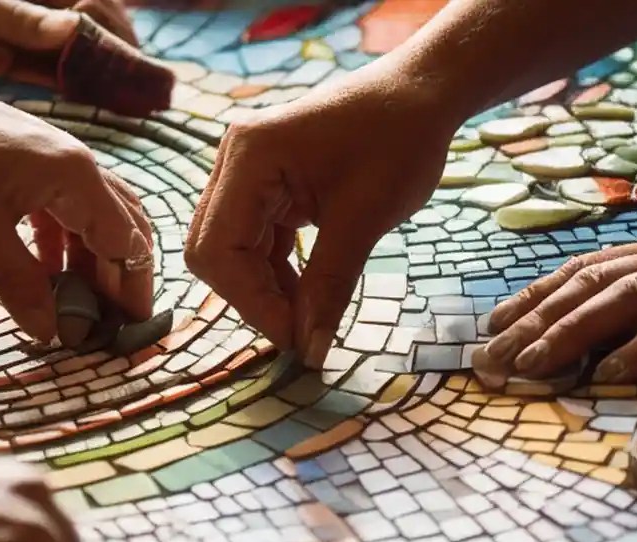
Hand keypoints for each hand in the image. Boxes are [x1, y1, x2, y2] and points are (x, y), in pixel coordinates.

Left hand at [0, 64, 153, 337]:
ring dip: (94, 262)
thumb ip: (19, 286)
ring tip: (82, 305)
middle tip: (114, 324)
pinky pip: (67, 208)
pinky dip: (67, 244)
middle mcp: (78, 165)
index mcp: (75, 177)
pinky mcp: (34, 164)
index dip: (127, 290)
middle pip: (125, 226)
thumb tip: (50, 335)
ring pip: (97, 218)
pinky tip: (49, 272)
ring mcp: (57, 161)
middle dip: (123, 276)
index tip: (123, 332)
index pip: (126, 242)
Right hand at [185, 66, 456, 366]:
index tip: (294, 340)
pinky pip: (256, 240)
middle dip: (252, 297)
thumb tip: (310, 351)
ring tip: (310, 319)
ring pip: (233, 250)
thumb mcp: (365, 219)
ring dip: (265, 289)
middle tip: (300, 335)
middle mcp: (235, 161)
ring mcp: (248, 172)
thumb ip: (330, 286)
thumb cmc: (400, 140)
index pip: (218, 248)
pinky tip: (309, 295)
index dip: (250, 301)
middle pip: (214, 250)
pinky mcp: (268, 184)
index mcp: (250, 157)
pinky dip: (278, 272)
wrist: (422, 95)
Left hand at [474, 226, 636, 388]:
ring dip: (572, 332)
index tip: (491, 327)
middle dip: (534, 320)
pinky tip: (610, 374)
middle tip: (491, 357)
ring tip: (532, 364)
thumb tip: (605, 334)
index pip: (585, 269)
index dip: (534, 295)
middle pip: (591, 284)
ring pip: (626, 300)